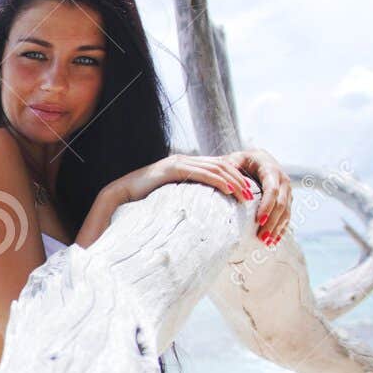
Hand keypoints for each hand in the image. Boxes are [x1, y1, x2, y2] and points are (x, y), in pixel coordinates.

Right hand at [115, 152, 256, 210]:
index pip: (218, 167)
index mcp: (186, 165)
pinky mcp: (174, 169)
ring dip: (234, 181)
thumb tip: (198, 212)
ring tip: (245, 195)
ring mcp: (180, 162)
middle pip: (221, 165)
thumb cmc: (143, 199)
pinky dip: (219, 181)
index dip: (235, 178)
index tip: (247, 192)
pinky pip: (203, 173)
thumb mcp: (170, 196)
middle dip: (239, 179)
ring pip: (215, 168)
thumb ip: (185, 197)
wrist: (121, 193)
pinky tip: (229, 190)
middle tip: (252, 195)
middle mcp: (185, 160)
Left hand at [225, 148, 292, 245]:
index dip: (267, 206)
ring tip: (266, 243)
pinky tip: (274, 242)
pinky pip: (287, 216)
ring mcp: (287, 192)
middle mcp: (284, 181)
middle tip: (262, 237)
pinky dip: (281, 229)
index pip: (272, 190)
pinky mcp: (287, 200)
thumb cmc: (245, 160)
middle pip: (281, 204)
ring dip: (277, 228)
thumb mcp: (237, 158)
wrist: (260, 159)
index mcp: (272, 170)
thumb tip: (226, 177)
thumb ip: (232, 165)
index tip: (259, 221)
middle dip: (272, 222)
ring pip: (286, 212)